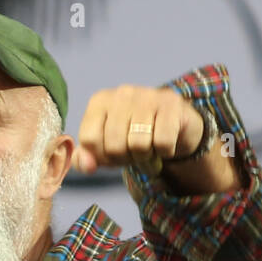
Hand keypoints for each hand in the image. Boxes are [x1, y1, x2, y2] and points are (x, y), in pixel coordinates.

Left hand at [71, 86, 203, 173]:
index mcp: (99, 102)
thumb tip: (86, 166)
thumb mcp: (104, 149)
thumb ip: (85, 158)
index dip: (102, 157)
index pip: (89, 140)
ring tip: (150, 147)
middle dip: (126, 159)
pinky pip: (162, 143)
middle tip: (135, 152)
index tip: (113, 153)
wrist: (175, 125)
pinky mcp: (171, 104)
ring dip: (146, 157)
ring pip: (139, 145)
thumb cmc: (133, 137)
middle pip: (115, 147)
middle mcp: (121, 94)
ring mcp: (147, 96)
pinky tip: (164, 142)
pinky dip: (165, 151)